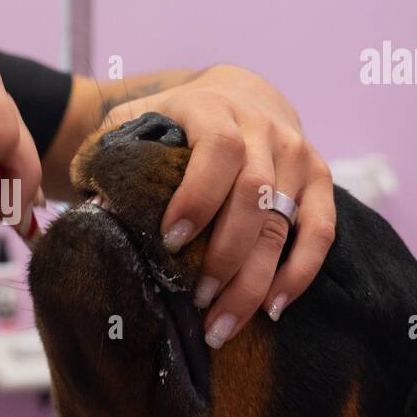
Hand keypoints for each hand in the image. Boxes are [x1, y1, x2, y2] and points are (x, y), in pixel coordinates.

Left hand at [99, 63, 334, 348]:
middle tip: (197, 299)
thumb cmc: (174, 121)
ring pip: (285, 222)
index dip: (198, 197)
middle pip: (255, 195)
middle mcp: (264, 128)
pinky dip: (299, 272)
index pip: (219, 149)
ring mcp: (297, 153)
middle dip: (225, 254)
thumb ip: (112, 154)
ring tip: (223, 323)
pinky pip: (321, 231)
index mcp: (213, 109)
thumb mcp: (137, 120)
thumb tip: (95, 209)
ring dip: (255, 280)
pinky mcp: (319, 177)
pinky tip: (273, 308)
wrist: (237, 93)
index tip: (170, 241)